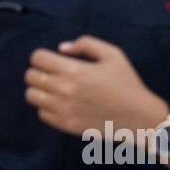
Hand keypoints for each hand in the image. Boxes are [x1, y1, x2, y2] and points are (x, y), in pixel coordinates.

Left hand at [25, 35, 166, 136]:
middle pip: (30, 76)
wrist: (139, 117)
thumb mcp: (112, 54)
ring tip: (52, 89)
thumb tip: (62, 48)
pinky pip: (41, 113)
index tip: (51, 60)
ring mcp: (64, 109)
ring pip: (31, 96)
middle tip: (51, 74)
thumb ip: (85, 44)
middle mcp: (65, 89)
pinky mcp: (66, 125)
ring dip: (39, 89)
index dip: (41, 56)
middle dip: (38, 71)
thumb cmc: (126, 83)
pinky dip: (46, 107)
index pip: (37, 58)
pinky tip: (59, 103)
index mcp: (75, 70)